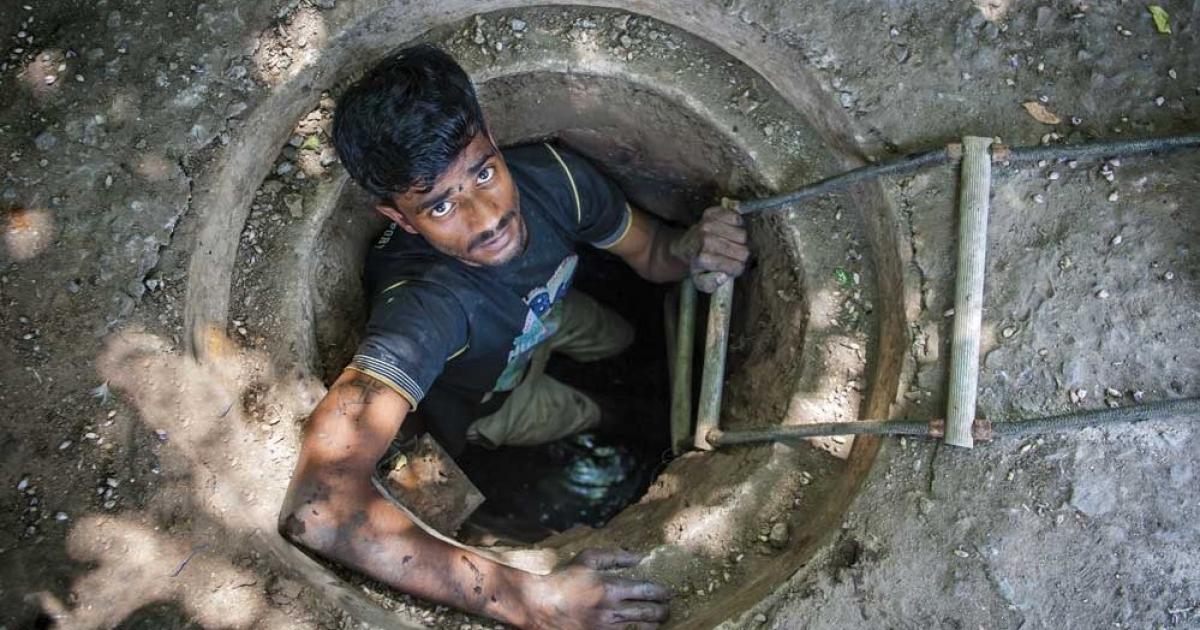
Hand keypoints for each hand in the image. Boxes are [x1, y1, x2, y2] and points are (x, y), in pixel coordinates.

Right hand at [520, 549, 670, 628]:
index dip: (662, 592)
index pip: (648, 591)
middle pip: (649, 613)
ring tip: (657, 621)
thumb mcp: (588, 559)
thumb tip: (639, 557)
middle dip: (663, 611)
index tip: (668, 592)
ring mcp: (606, 629)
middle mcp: (612, 611)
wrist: (540, 606)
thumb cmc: (564, 579)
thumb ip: (615, 556)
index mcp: (611, 588)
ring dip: (654, 625)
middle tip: (667, 608)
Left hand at [669, 205, 749, 292]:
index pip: (737, 267)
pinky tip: (729, 231)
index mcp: (703, 258)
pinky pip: (737, 218)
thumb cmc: (696, 264)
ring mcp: (708, 224)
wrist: (684, 245)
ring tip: (730, 243)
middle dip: (740, 256)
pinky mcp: (712, 213)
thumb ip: (711, 284)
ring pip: (742, 235)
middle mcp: (705, 240)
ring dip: (739, 241)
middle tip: (732, 256)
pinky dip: (737, 225)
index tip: (732, 268)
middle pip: (743, 251)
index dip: (737, 269)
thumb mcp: (700, 281)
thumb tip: (723, 276)